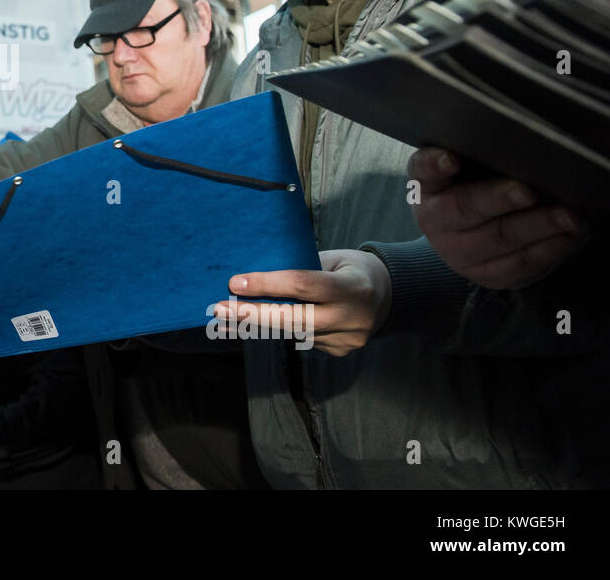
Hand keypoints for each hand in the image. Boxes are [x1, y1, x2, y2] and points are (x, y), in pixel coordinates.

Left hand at [210, 249, 391, 357]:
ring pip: (292, 333)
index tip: (235, 282)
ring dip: (256, 325)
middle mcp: (351, 317)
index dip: (267, 284)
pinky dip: (276, 331)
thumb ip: (302, 268)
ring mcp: (347, 339)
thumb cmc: (352, 269)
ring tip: (224, 318)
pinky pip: (301, 340)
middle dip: (252, 314)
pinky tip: (251, 325)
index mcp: (352, 287)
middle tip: (219, 309)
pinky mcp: (340, 351)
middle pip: (293, 319)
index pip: (303, 285)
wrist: (390, 296)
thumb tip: (256, 276)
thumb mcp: (334, 259)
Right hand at [408, 147, 587, 288]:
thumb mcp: (465, 166)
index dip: (435, 165)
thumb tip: (518, 138)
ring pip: (501, 239)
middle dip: (500, 199)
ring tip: (570, 216)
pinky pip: (520, 264)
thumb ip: (479, 151)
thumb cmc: (471, 187)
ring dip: (539, 226)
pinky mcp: (487, 274)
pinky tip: (570, 235)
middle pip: (466, 208)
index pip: (424, 171)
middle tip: (529, 192)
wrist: (464, 235)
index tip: (452, 159)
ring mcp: (459, 252)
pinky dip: (550, 249)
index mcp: (426, 186)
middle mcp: (435, 220)